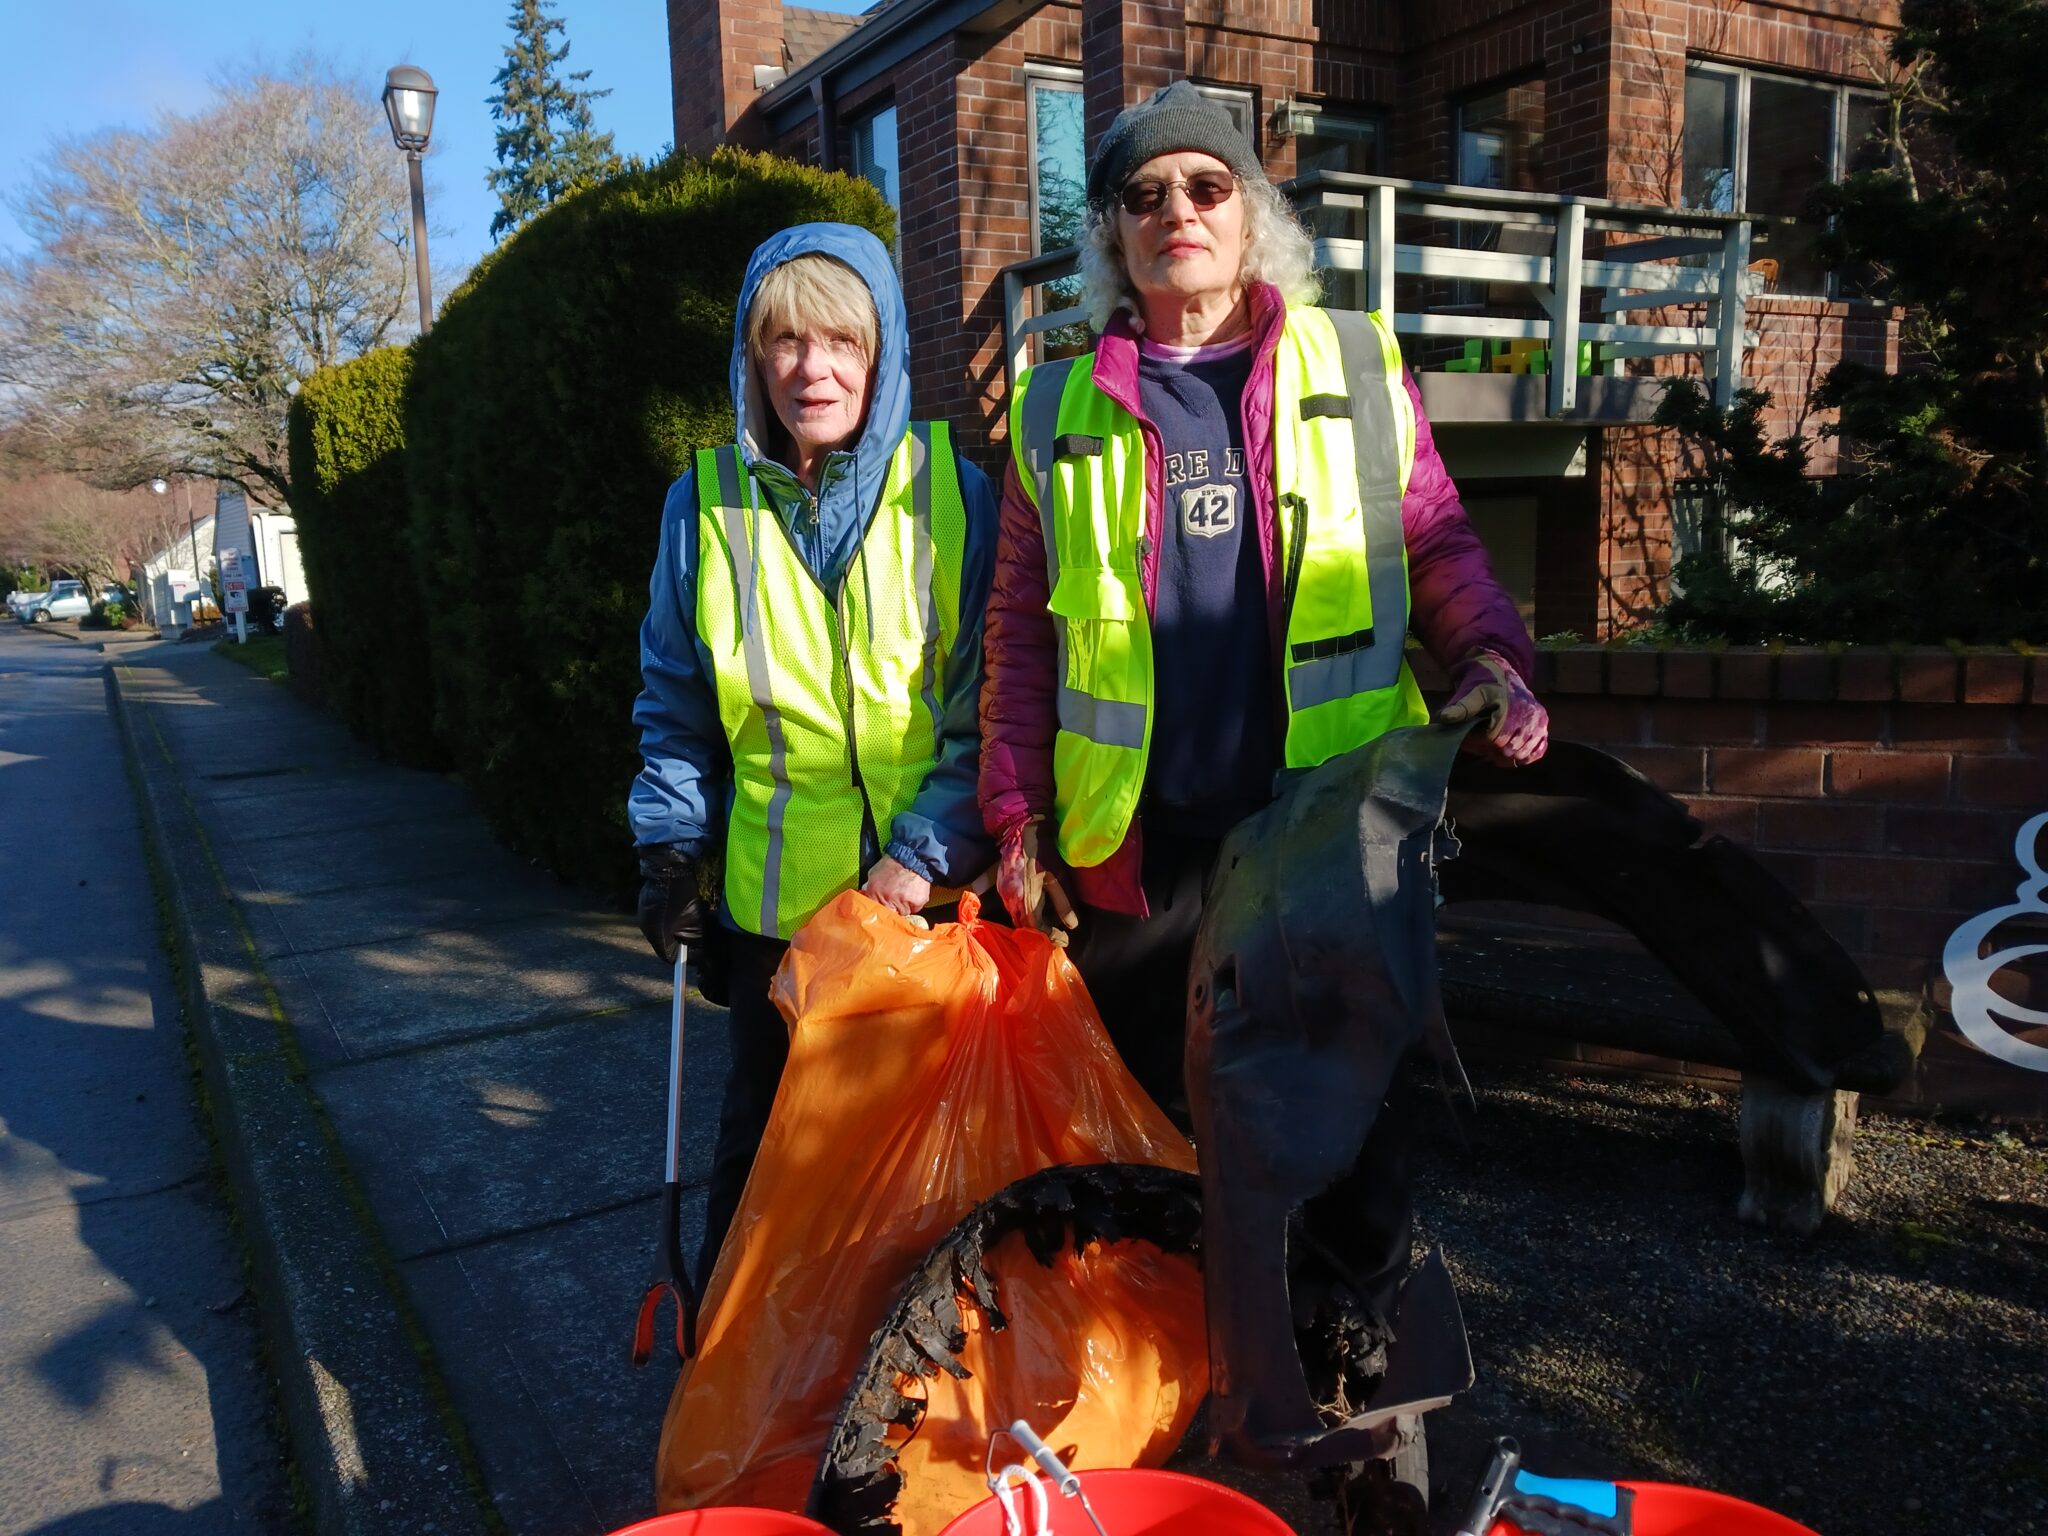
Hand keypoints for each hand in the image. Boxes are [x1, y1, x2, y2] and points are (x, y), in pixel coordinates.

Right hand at [637, 846, 708, 962]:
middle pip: (666, 942)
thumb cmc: (682, 895)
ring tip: (697, 915)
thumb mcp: (694, 921)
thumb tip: (697, 955)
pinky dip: (674, 915)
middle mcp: (646, 926)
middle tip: (701, 932)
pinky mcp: (648, 902)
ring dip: (681, 926)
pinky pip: (662, 915)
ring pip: (665, 928)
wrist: (667, 866)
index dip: (684, 957)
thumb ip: (695, 942)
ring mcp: (645, 913)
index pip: (668, 957)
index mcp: (655, 934)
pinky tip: (686, 905)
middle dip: (684, 940)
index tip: (698, 953)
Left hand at [862, 854, 932, 915]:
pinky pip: (914, 909)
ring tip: (905, 892)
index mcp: (874, 892)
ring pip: (903, 913)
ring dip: (903, 906)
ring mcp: (903, 902)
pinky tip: (913, 892)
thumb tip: (865, 893)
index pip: (873, 911)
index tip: (880, 910)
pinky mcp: (916, 903)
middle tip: (895, 898)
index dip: (878, 910)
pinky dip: (914, 903)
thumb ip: (869, 885)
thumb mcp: (874, 872)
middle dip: (891, 909)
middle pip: (889, 914)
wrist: (912, 857)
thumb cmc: (894, 863)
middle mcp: (888, 899)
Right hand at [996, 817, 1078, 940]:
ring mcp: (1003, 893)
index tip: (1064, 938)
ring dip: (1029, 924)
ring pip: (1015, 917)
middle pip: (1024, 926)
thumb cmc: (1043, 853)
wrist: (1021, 831)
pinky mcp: (1000, 886)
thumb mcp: (1057, 879)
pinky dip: (1021, 913)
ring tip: (1046, 924)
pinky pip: (1010, 907)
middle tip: (1056, 934)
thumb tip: (1072, 925)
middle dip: (1039, 933)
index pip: (1037, 928)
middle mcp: (1011, 900)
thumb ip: (1063, 904)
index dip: (1051, 936)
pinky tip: (1032, 910)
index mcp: (1026, 899)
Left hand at [1437, 649, 1548, 765]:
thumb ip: (1460, 707)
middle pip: (1508, 750)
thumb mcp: (1470, 692)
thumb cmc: (1483, 681)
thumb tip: (1442, 718)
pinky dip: (1526, 754)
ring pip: (1523, 754)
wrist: (1500, 670)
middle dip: (1492, 750)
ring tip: (1495, 743)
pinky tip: (1513, 750)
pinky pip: (1539, 750)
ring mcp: (1538, 721)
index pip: (1494, 740)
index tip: (1471, 734)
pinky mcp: (1542, 725)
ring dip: (1507, 754)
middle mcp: (1529, 715)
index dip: (1479, 741)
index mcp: (1511, 708)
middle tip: (1482, 739)